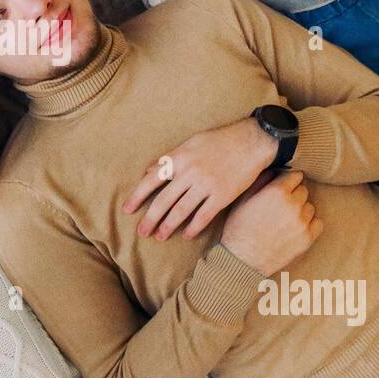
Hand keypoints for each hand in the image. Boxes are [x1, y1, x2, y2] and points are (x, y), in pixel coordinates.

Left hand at [123, 117, 277, 239]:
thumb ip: (169, 158)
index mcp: (179, 158)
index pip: (151, 180)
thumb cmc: (218, 141)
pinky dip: (194, 228)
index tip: (127, 210)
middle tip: (142, 232)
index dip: (137, 196)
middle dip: (150, 218)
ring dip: (168, 226)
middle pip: (164, 200)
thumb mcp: (190, 143)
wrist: (251, 141)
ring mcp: (206, 185)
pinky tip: (186, 236)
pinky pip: (204, 216)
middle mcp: (190, 173)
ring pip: (182, 211)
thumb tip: (148, 170)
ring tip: (159, 236)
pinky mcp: (222, 195)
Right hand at [219, 170, 323, 274]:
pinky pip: (317, 222)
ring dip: (301, 209)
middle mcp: (293, 205)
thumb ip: (262, 180)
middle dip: (294, 194)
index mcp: (277, 192)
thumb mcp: (244, 199)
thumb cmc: (239, 228)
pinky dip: (309, 223)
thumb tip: (276, 169)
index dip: (287, 180)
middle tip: (280, 204)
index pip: (295, 175)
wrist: (243, 260)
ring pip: (310, 206)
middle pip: (303, 190)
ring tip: (285, 218)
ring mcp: (302, 222)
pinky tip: (294, 228)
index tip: (282, 186)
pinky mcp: (308, 238)